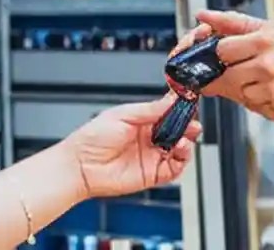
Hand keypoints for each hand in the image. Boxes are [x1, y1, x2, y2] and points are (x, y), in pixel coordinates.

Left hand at [62, 94, 200, 198]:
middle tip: (192, 123)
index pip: (168, 114)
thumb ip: (150, 109)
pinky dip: (182, 160)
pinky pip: (174, 169)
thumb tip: (171, 99)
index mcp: (142, 122)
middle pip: (178, 132)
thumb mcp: (123, 114)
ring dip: (187, 143)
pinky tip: (180, 150)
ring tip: (185, 138)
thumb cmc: (92, 139)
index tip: (189, 105)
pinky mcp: (152, 174)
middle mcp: (149, 139)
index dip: (180, 110)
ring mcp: (151, 157)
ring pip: (179, 150)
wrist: (80, 166)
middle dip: (188, 127)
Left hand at [176, 9, 273, 124]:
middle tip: (248, 71)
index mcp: (264, 41)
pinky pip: (256, 110)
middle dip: (231, 75)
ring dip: (247, 90)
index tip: (228, 56)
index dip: (223, 55)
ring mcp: (272, 92)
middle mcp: (266, 67)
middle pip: (224, 77)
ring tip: (271, 80)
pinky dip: (262, 103)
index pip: (220, 50)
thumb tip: (205, 16)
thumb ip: (239, 24)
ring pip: (239, 96)